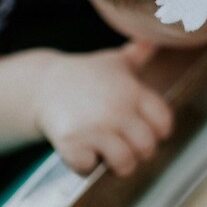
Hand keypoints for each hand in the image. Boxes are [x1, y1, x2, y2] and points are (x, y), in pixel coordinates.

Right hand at [31, 41, 173, 176]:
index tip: (146, 131)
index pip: (164, 123)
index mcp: (132, 91)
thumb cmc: (85, 75)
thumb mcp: (113, 62)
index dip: (159, 132)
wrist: (42, 85)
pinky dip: (84, 165)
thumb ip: (139, 53)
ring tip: (105, 151)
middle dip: (138, 152)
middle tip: (124, 145)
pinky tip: (80, 148)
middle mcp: (117, 109)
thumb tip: (155, 38)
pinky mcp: (71, 142)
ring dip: (116, 164)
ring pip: (124, 164)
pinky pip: (89, 168)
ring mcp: (94, 127)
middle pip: (147, 148)